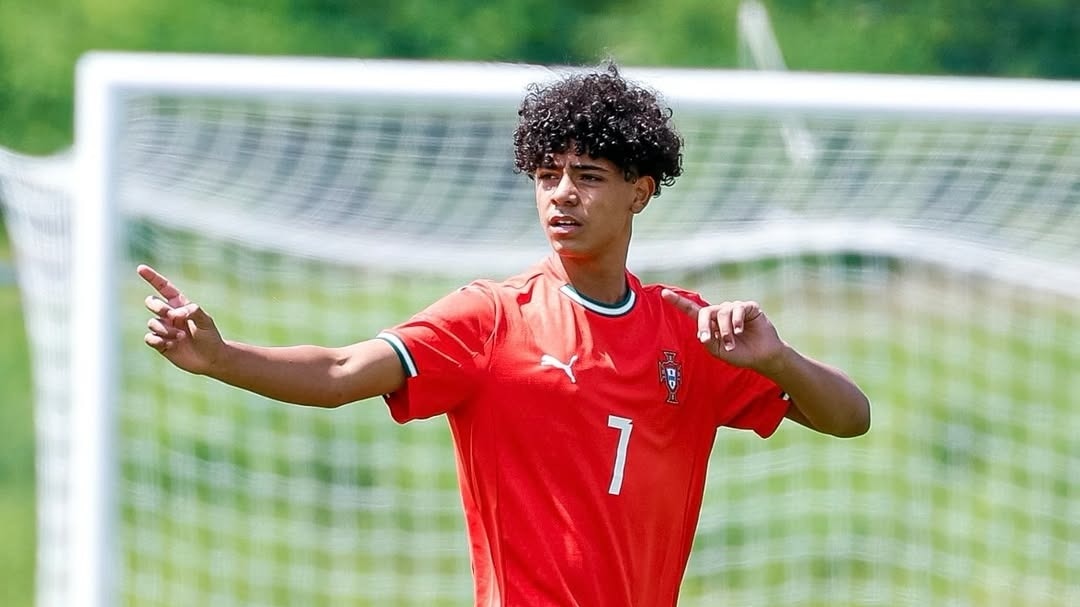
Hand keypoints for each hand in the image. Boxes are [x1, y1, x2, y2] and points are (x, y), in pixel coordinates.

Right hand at [138, 264, 224, 374]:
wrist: (211, 358)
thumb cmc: (210, 337)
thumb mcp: (206, 321)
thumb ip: (192, 311)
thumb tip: (173, 314)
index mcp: (180, 305)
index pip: (164, 288)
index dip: (152, 278)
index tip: (140, 268)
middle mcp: (169, 316)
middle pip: (151, 302)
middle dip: (157, 306)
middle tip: (171, 317)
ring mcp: (164, 329)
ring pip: (152, 322)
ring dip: (166, 330)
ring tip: (181, 337)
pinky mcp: (160, 343)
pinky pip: (149, 337)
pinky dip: (158, 340)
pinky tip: (171, 345)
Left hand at [661, 288, 786, 373]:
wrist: (762, 356)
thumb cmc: (739, 354)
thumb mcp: (718, 351)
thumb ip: (708, 342)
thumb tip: (702, 333)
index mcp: (711, 322)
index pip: (692, 309)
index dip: (678, 301)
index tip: (663, 293)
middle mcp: (721, 312)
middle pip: (705, 311)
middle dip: (704, 326)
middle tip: (708, 339)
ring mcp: (735, 308)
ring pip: (722, 313)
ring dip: (725, 330)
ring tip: (731, 343)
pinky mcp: (749, 307)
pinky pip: (738, 309)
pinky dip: (736, 321)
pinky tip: (739, 331)